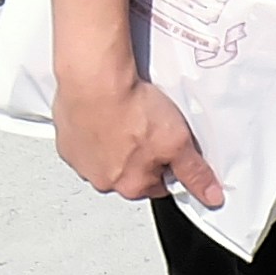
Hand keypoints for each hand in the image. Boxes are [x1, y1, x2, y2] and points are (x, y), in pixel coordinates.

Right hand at [58, 70, 226, 209]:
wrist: (94, 79)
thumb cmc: (130, 108)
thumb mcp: (178, 142)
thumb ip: (194, 171)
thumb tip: (210, 196)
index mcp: (132, 186)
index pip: (158, 186)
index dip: (167, 165)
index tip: (167, 148)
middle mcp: (102, 180)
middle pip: (129, 173)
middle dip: (138, 155)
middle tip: (146, 127)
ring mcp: (81, 161)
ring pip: (104, 158)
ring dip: (113, 143)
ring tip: (123, 117)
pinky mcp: (65, 139)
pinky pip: (82, 140)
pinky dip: (91, 130)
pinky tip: (102, 113)